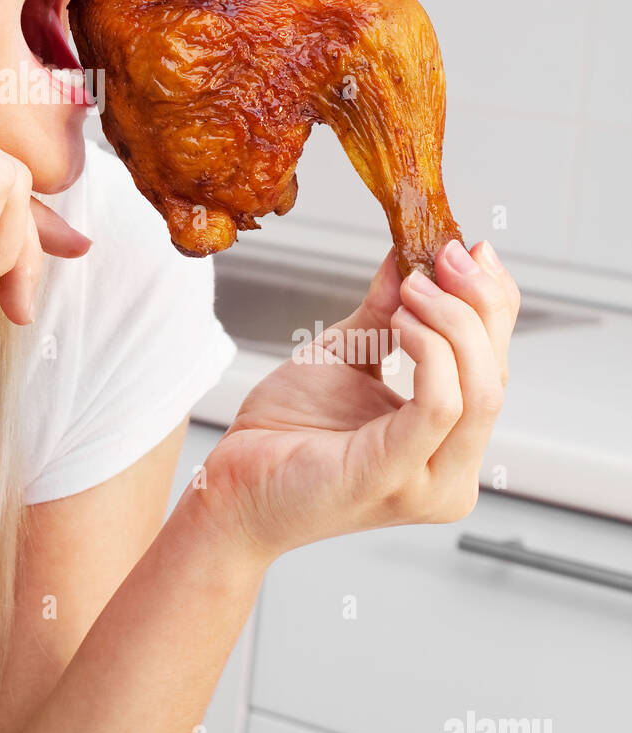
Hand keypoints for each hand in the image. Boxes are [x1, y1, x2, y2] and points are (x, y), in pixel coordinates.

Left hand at [199, 240, 519, 563]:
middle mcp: (452, 473)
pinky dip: (430, 353)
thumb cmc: (286, 429)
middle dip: (478, 304)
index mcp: (450, 444)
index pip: (498, 367)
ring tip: (413, 288)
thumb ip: (386, 313)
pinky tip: (403, 322)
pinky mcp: (393, 479)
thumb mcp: (348, 353)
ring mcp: (429, 484)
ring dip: (452, 323)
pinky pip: (439, 408)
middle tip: (445, 255)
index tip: (470, 248)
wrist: (233, 483)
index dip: (493, 304)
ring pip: (480, 391)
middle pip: (498, 376)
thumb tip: (409, 256)